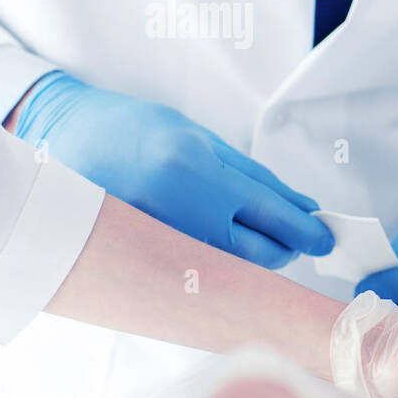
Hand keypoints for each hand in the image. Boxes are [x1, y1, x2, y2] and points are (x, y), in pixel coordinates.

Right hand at [11, 73, 331, 267]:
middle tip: (304, 238)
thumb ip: (255, 177)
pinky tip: (233, 245)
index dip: (306, 229)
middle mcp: (182, 214)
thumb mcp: (203, 140)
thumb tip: (302, 207)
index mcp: (201, 175)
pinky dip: (227, 261)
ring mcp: (163, 240)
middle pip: (257, 251)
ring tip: (268, 238)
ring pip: (233, 266)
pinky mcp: (149, 256)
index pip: (271, 214)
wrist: (69, 138)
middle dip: (288, 248)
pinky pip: (203, 267)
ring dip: (259, 256)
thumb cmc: (141, 130)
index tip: (328, 237)